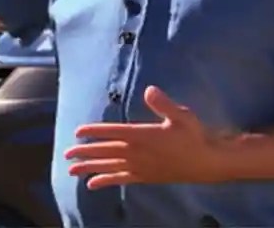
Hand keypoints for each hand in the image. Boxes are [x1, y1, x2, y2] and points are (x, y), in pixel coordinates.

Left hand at [65, 86, 244, 188]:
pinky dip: (105, 181)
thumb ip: (164, 104)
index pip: (113, 132)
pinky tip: (92, 184)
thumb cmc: (194, 136)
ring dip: (89, 168)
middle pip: (106, 151)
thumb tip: (149, 89)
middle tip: (66, 154)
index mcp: (143, 135)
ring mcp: (140, 166)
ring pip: (109, 167)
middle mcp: (138, 152)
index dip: (95, 131)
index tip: (78, 132)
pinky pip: (120, 179)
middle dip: (85, 152)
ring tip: (71, 171)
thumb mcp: (182, 115)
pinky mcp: (144, 177)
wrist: (206, 163)